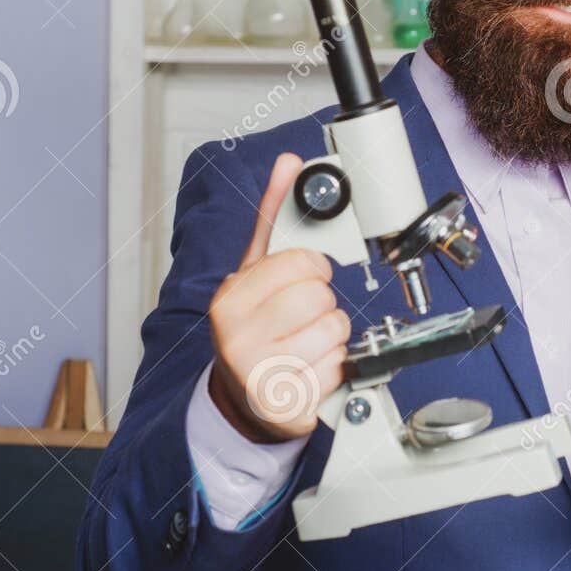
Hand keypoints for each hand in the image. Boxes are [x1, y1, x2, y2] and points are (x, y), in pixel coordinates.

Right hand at [207, 153, 350, 442]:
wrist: (244, 398)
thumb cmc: (254, 327)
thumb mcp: (255, 272)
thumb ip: (273, 217)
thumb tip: (289, 165)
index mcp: (230, 298)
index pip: (300, 262)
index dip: (314, 267)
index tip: (306, 276)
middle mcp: (238, 337)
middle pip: (320, 296)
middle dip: (323, 302)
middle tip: (304, 313)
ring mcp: (260, 374)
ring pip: (336, 331)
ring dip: (333, 335)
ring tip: (307, 340)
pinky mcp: (287, 404)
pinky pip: (340, 368)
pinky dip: (335, 367)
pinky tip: (311, 366)